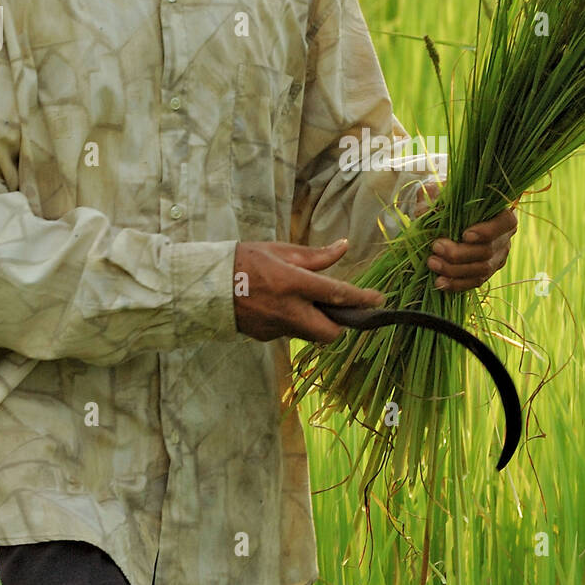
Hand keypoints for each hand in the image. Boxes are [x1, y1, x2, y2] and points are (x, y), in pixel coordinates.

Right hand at [233, 238, 384, 342]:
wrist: (206, 285)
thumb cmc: (245, 260)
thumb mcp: (281, 251)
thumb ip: (315, 256)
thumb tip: (343, 247)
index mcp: (292, 283)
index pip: (337, 294)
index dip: (361, 299)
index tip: (378, 299)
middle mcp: (287, 310)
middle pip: (330, 333)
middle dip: (339, 325)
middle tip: (337, 310)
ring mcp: (276, 327)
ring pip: (310, 334)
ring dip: (314, 322)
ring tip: (300, 301)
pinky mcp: (265, 337)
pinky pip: (290, 333)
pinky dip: (292, 322)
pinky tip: (277, 306)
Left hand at [410, 178, 518, 293]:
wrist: (445, 214)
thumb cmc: (446, 198)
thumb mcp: (438, 191)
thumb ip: (433, 198)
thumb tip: (424, 213)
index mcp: (501, 212)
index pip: (505, 223)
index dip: (488, 231)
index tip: (465, 235)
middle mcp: (504, 237)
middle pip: (488, 251)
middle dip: (460, 253)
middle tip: (436, 247)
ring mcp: (497, 257)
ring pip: (481, 270)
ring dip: (455, 270)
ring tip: (432, 263)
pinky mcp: (485, 272)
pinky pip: (474, 282)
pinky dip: (456, 284)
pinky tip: (439, 282)